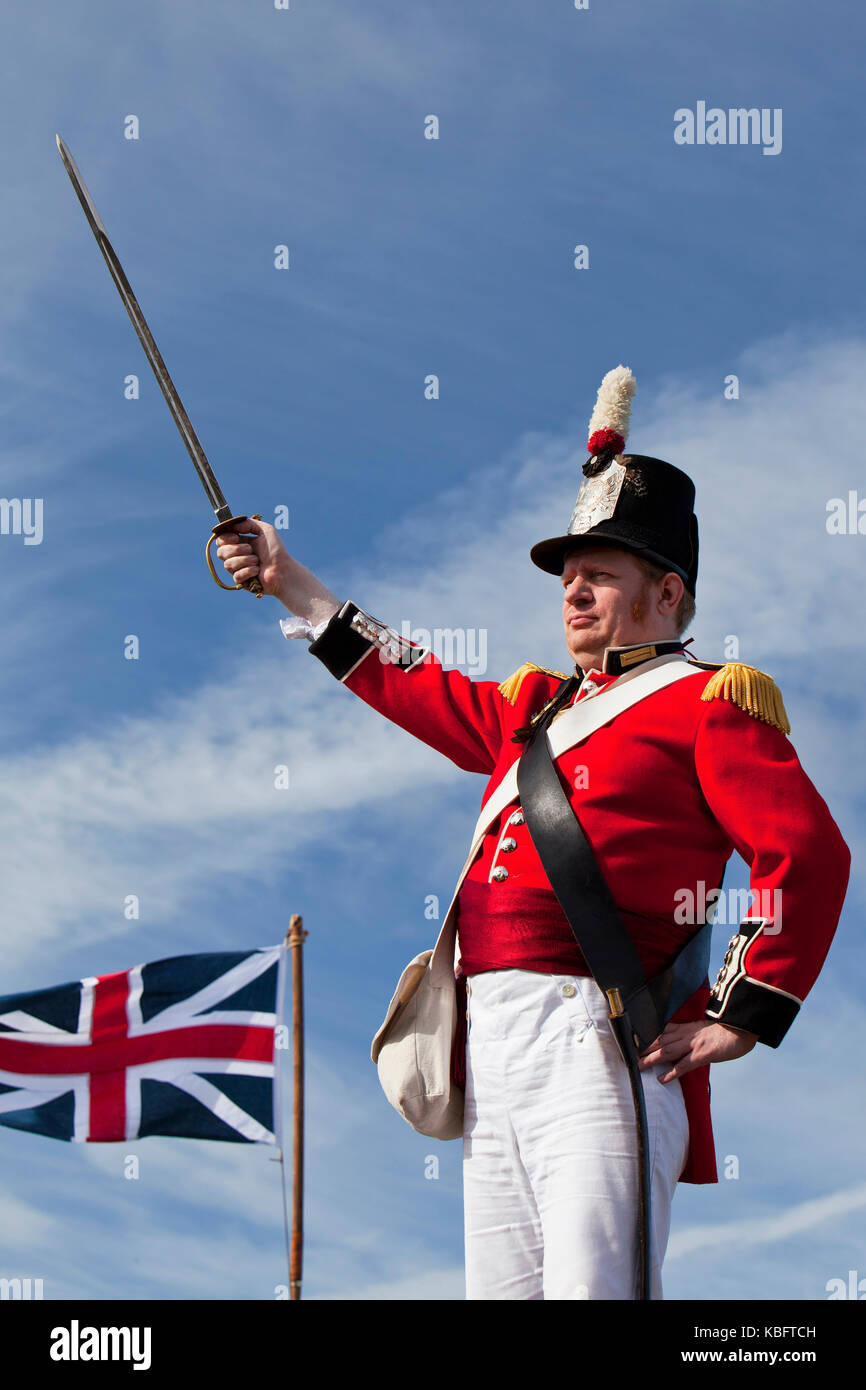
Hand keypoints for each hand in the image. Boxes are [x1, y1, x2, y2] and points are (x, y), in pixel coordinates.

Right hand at [216, 517, 287, 596]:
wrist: (284, 569)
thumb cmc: (276, 550)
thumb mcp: (266, 530)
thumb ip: (249, 523)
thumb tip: (233, 525)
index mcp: (239, 543)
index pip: (221, 540)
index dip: (224, 538)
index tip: (235, 537)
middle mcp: (236, 556)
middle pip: (220, 552)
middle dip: (235, 549)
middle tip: (250, 549)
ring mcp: (238, 569)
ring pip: (228, 564)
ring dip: (244, 560)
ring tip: (257, 561)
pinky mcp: (242, 581)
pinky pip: (236, 576)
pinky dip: (248, 571)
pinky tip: (257, 570)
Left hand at [637, 1019, 758, 1082]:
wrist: (743, 1027)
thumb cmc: (730, 1029)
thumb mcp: (710, 1028)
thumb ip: (697, 1034)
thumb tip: (691, 1043)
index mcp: (690, 1027)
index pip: (665, 1030)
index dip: (650, 1035)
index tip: (637, 1038)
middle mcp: (688, 1034)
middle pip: (661, 1040)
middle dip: (645, 1047)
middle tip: (630, 1053)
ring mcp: (694, 1044)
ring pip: (667, 1051)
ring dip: (651, 1059)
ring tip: (638, 1066)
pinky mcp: (703, 1054)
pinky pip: (684, 1065)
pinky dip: (672, 1073)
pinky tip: (662, 1079)